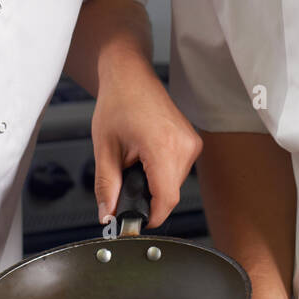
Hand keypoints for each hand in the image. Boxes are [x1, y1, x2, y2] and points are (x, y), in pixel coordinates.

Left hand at [90, 69, 201, 229]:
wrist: (130, 75)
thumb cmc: (118, 102)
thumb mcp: (105, 149)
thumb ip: (107, 187)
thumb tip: (107, 214)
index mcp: (164, 147)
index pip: (166, 200)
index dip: (150, 217)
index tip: (136, 223)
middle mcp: (184, 145)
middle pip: (170, 194)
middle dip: (148, 198)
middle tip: (124, 185)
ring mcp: (191, 142)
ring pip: (175, 184)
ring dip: (155, 184)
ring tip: (134, 163)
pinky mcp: (192, 141)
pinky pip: (179, 170)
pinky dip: (162, 172)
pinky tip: (145, 157)